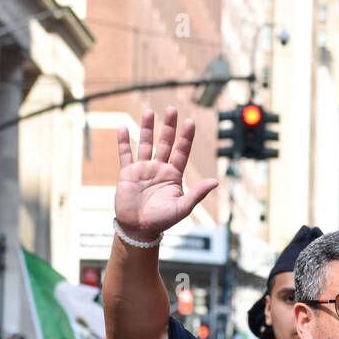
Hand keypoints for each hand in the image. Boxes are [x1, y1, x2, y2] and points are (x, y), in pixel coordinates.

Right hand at [114, 106, 216, 242]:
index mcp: (173, 175)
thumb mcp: (183, 207)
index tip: (190, 122)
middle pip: (165, 143)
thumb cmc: (162, 220)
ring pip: (145, 144)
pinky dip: (124, 142)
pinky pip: (126, 154)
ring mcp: (143, 169)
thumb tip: (215, 182)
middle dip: (168, 126)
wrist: (139, 229)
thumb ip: (197, 193)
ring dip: (146, 128)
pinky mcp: (128, 174)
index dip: (186, 137)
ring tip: (149, 112)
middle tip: (172, 109)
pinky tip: (123, 128)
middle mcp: (159, 169)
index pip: (181, 151)